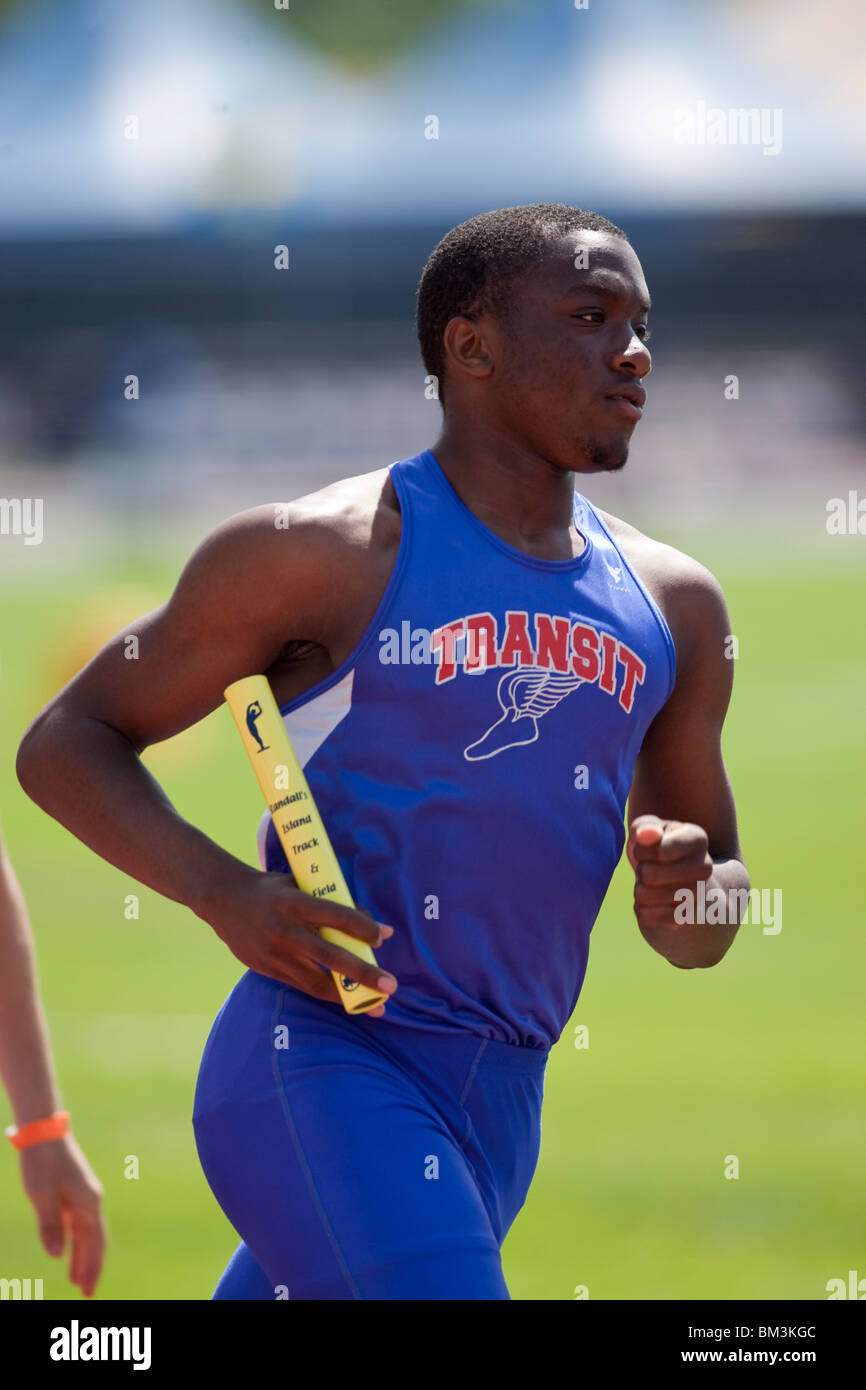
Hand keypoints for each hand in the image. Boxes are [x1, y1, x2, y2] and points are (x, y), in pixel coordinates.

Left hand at [19, 1133, 104, 1296]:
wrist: (43, 1132)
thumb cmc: (42, 1164)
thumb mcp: (42, 1197)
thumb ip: (50, 1227)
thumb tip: (56, 1256)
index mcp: (89, 1204)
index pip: (95, 1244)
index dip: (93, 1269)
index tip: (88, 1292)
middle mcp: (91, 1201)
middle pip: (95, 1241)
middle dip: (91, 1267)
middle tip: (86, 1293)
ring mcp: (83, 1196)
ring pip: (86, 1233)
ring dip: (82, 1256)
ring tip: (76, 1279)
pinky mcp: (73, 1191)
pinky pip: (78, 1223)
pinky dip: (75, 1240)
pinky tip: (68, 1250)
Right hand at [201, 866, 396, 1017]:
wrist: (222, 899)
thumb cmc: (271, 889)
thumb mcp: (301, 884)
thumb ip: (334, 903)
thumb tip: (377, 927)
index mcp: (296, 903)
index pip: (337, 916)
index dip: (362, 928)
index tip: (383, 937)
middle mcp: (286, 931)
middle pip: (331, 957)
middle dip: (363, 974)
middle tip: (391, 987)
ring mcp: (275, 954)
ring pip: (317, 982)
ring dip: (349, 996)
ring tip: (376, 1007)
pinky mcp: (267, 970)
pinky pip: (303, 986)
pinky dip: (327, 994)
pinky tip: (347, 1001)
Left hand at [627, 814, 712, 930]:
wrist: (679, 879)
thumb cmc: (659, 846)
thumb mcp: (650, 828)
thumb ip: (645, 826)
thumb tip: (647, 835)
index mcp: (698, 838)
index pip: (658, 850)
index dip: (641, 850)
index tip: (647, 848)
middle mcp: (705, 867)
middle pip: (649, 875)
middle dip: (640, 870)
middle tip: (649, 868)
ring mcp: (699, 895)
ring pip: (646, 896)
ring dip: (639, 890)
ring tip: (651, 884)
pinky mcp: (687, 918)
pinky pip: (646, 916)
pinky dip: (641, 909)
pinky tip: (653, 901)